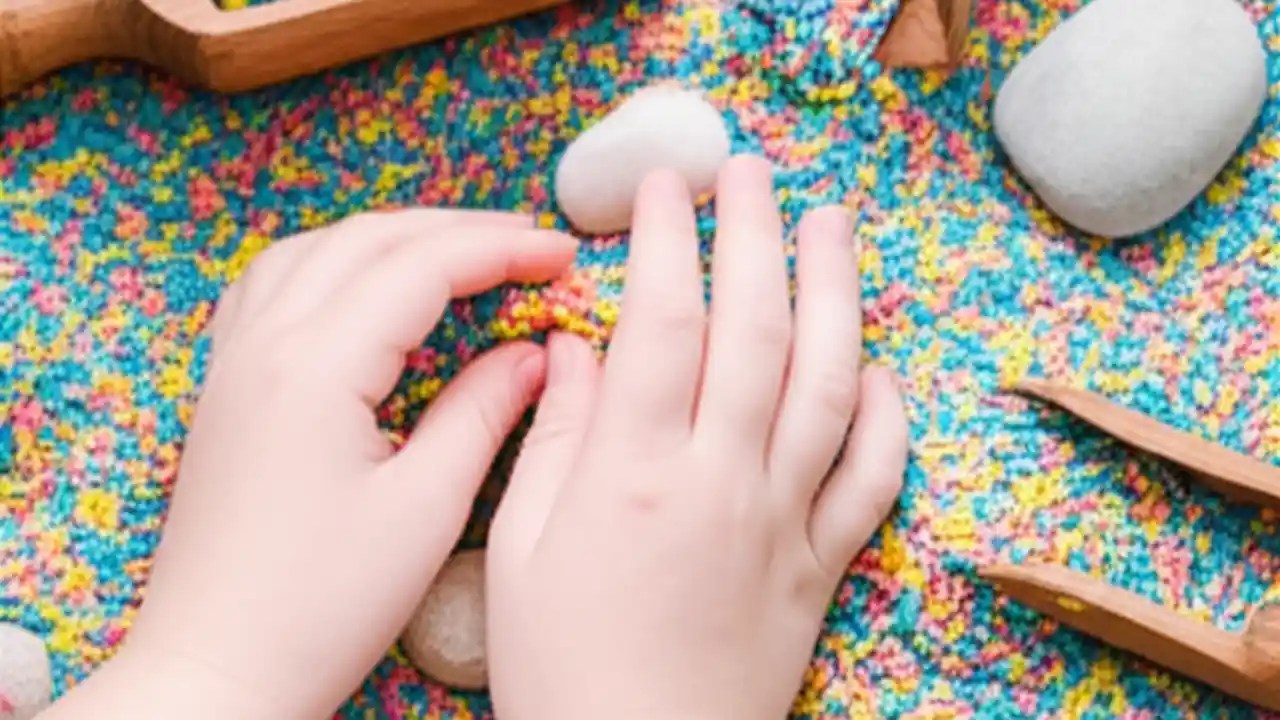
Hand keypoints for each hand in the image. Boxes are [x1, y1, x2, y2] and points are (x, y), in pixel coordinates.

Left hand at [42, 210, 576, 718]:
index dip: (503, 248)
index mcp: (316, 366)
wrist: (216, 669)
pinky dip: (333, 262)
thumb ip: (483, 411)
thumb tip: (533, 353)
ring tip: (460, 254)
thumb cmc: (321, 606)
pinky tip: (364, 286)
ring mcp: (233, 361)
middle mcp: (264, 343)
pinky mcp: (224, 390)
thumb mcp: (425, 508)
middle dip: (458, 230)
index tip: (563, 253)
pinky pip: (274, 284)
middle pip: (369, 240)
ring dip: (394, 238)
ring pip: (316, 249)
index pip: (423, 266)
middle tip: (530, 246)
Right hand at [487, 156, 908, 719]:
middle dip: (755, 235)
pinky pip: (871, 481)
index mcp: (633, 475)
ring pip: (826, 385)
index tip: (664, 186)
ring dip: (836, 294)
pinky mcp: (820, 568)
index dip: (668, 239)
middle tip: (750, 172)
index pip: (662, 322)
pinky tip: (879, 369)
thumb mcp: (521, 550)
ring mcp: (783, 523)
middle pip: (753, 330)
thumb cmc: (563, 669)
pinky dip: (885, 418)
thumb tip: (579, 351)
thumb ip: (556, 440)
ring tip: (833, 226)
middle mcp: (720, 483)